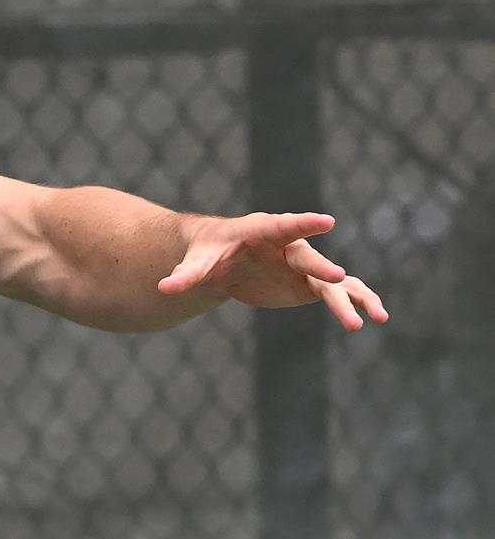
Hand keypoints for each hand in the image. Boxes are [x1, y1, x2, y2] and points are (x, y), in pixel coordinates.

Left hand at [158, 212, 387, 330]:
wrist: (221, 259)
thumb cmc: (208, 251)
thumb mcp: (196, 261)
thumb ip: (185, 274)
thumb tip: (165, 288)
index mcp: (263, 231)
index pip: (284, 226)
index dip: (303, 223)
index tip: (325, 221)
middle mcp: (290, 246)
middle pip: (308, 259)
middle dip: (322, 268)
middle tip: (338, 278)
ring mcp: (303, 266)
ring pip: (331, 282)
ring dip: (350, 298)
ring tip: (373, 318)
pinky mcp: (309, 284)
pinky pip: (338, 293)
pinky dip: (355, 303)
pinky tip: (373, 317)